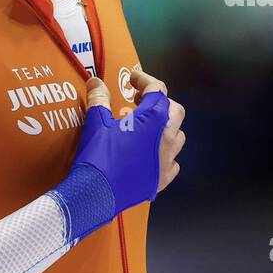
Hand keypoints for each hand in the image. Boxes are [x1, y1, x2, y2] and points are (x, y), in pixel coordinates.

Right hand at [77, 74, 170, 212]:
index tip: (133, 79)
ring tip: (143, 127)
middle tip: (138, 102)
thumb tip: (96, 83)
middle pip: (174, 110)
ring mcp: (166, 160)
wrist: (95, 193)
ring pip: (177, 136)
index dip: (144, 80)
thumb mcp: (96, 122)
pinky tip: (149, 153)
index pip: (156, 90)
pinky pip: (172, 162)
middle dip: (158, 102)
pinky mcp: (161, 179)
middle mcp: (166, 138)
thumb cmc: (97, 156)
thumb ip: (99, 98)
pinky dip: (164, 154)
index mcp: (153, 119)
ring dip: (163, 127)